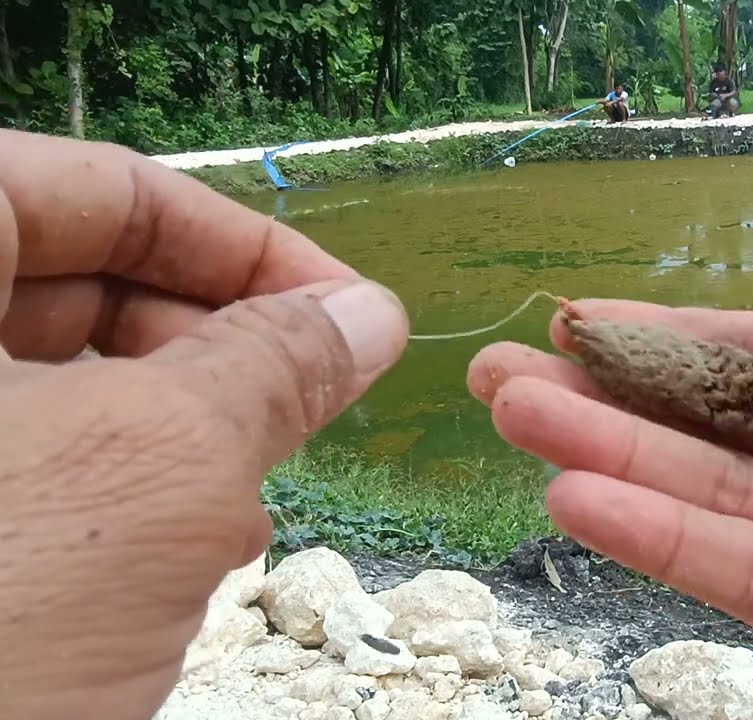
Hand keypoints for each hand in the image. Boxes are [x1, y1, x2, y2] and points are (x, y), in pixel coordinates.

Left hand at [0, 130, 407, 719]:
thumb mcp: (164, 463)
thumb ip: (274, 362)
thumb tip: (368, 315)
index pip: (97, 186)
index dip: (243, 242)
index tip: (348, 311)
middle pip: (71, 276)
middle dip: (212, 339)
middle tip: (313, 400)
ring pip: (50, 375)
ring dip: (173, 421)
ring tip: (246, 492)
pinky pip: (22, 458)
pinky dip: (114, 484)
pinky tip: (177, 550)